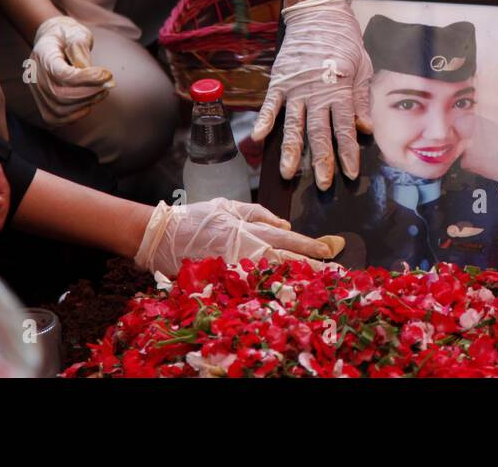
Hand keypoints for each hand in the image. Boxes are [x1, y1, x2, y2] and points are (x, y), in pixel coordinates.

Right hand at [29, 15, 112, 127]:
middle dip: (90, 91)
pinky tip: (89, 105)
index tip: (108, 74)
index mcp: (42, 54)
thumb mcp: (77, 34)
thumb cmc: (68, 36)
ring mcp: (36, 90)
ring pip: (59, 108)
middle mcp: (35, 74)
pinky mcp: (42, 101)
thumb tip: (96, 75)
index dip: (87, 78)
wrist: (53, 40)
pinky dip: (74, 116)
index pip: (62, 74)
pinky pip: (54, 118)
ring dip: (86, 103)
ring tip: (103, 91)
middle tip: (109, 83)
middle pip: (61, 94)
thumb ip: (82, 50)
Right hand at [133, 198, 343, 275]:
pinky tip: (288, 291)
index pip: (287, 238)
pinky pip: (253, 284)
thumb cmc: (195, 218)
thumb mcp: (228, 206)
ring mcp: (235, 267)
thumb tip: (286, 226)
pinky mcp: (224, 279)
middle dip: (312, 265)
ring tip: (320, 283)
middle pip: (286, 259)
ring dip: (297, 279)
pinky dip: (272, 287)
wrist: (161, 236)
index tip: (330, 250)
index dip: (310, 244)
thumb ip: (258, 214)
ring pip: (273, 274)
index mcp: (248, 229)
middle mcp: (245, 249)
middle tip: (335, 272)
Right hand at [252, 0, 371, 189]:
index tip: (350, 173)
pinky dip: (264, 121)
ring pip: (293, 125)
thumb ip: (361, 99)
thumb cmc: (344, 39)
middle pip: (320, 133)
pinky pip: (270, 104)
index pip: (345, 129)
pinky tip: (258, 138)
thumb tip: (365, 129)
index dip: (348, 153)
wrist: (319, 13)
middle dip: (321, 161)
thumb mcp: (362, 67)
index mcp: (340, 90)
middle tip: (321, 184)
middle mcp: (317, 93)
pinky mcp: (279, 80)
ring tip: (288, 173)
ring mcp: (296, 88)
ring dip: (291, 150)